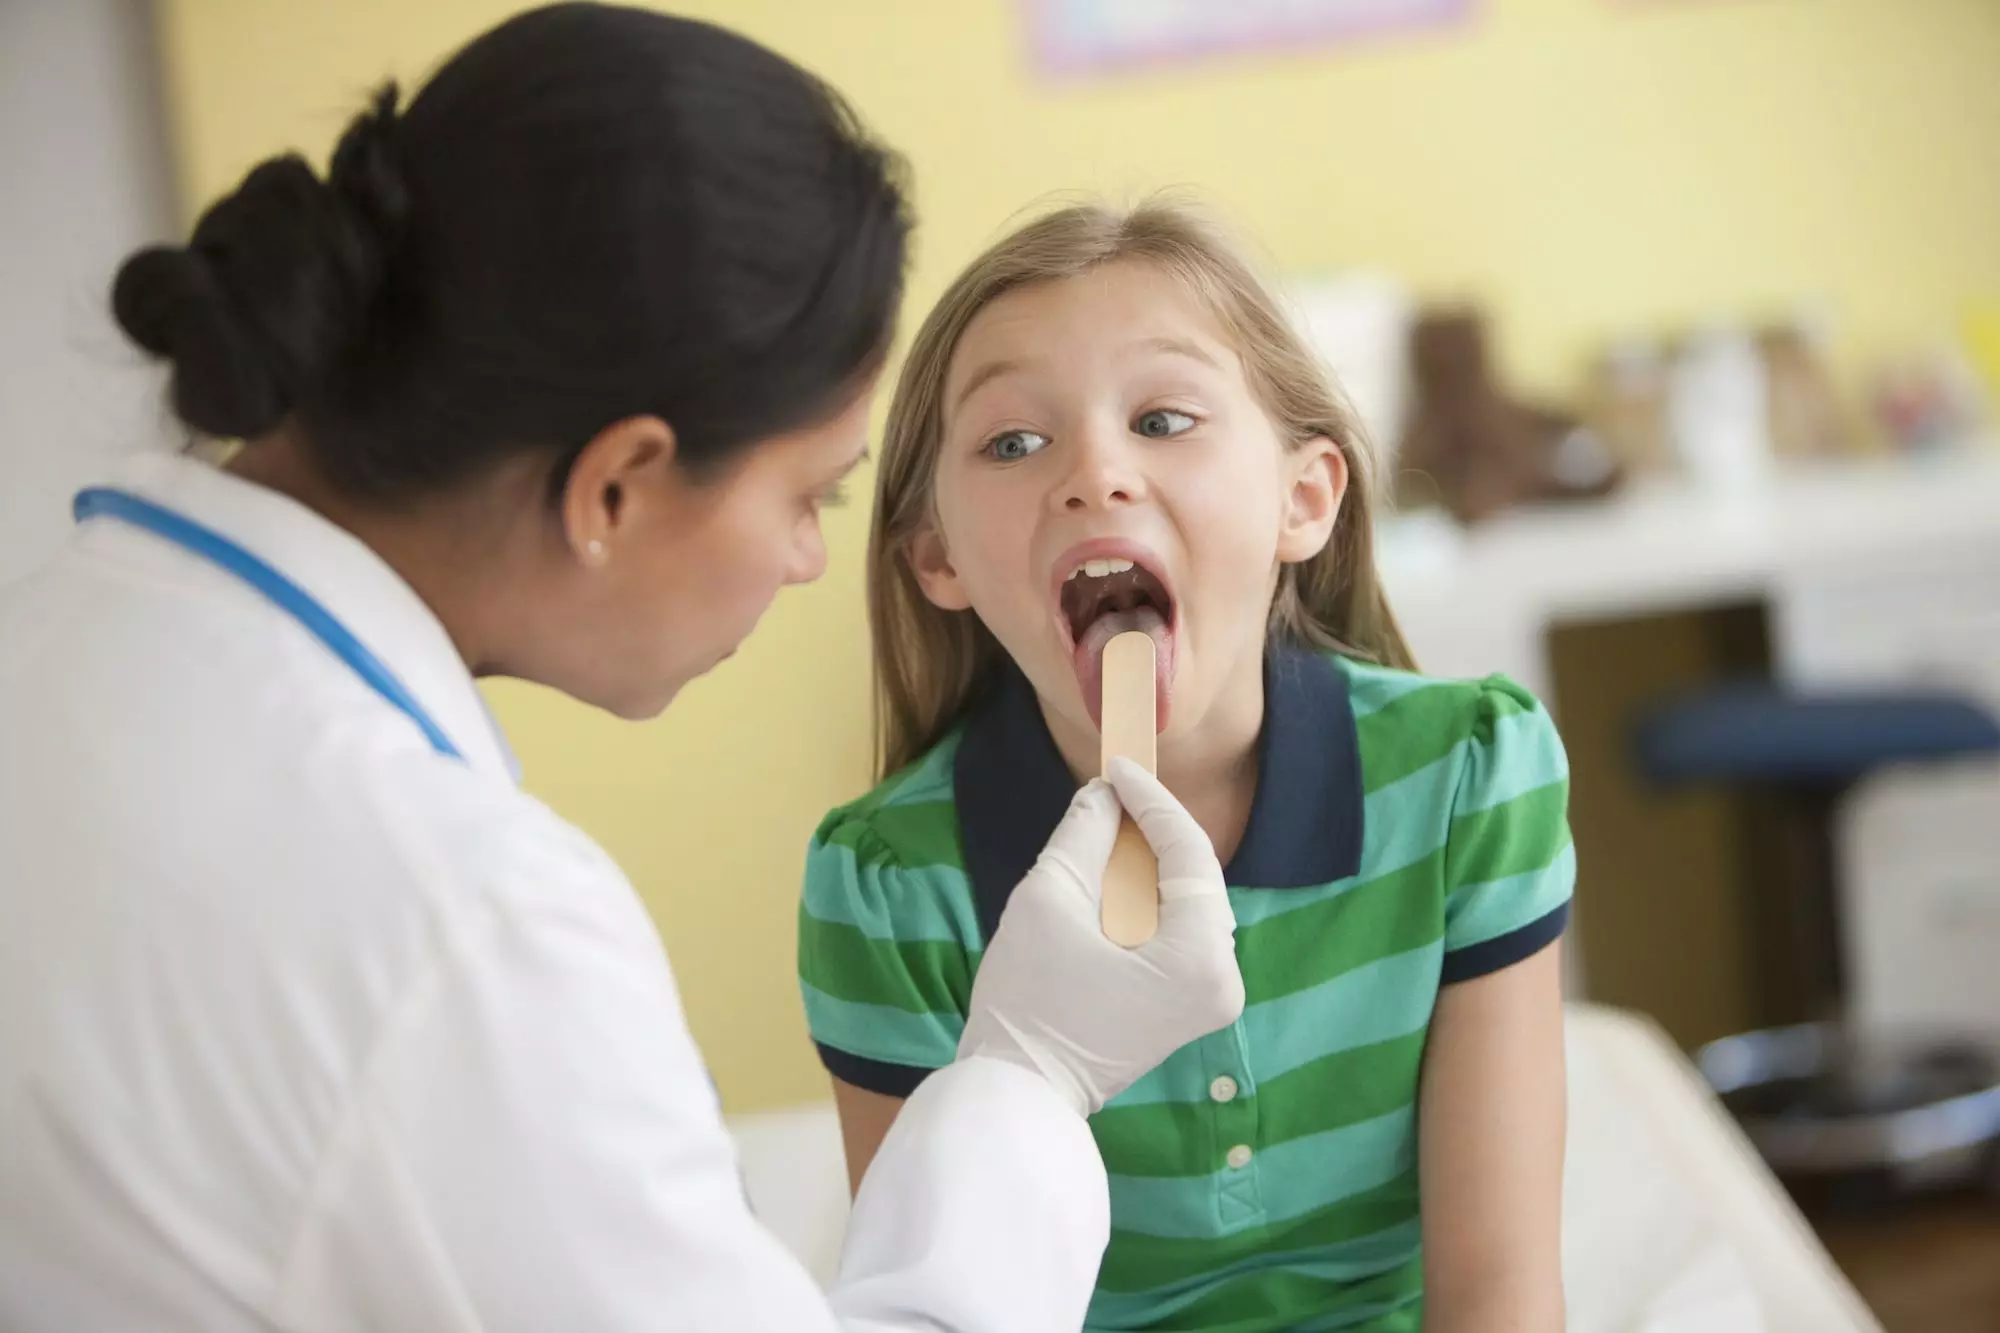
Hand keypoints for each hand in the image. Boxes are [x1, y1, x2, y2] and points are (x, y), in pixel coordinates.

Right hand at [957, 758, 1245, 1114]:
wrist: (1017, 1093)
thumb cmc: (1028, 1005)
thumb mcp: (1046, 904)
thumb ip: (1082, 838)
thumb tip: (1103, 796)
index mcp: (1200, 963)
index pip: (1189, 856)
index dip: (1152, 803)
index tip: (1117, 768)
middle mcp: (1222, 983)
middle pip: (1197, 879)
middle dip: (1156, 830)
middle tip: (1115, 790)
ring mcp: (1209, 1001)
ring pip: (1190, 904)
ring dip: (1153, 863)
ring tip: (1113, 824)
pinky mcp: (1187, 1008)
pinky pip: (1179, 933)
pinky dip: (1150, 899)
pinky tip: (1117, 873)